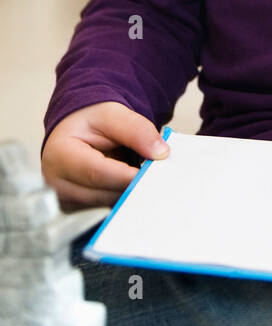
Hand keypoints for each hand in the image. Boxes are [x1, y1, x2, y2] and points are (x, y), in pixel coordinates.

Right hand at [42, 102, 169, 211]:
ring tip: (145, 182)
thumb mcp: (113, 114)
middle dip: (132, 188)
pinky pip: (104, 211)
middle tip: (158, 182)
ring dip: (128, 196)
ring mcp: (64, 200)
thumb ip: (137, 130)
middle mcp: (55, 182)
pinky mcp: (75, 210)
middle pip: (102, 195)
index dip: (128, 176)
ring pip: (105, 207)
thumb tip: (160, 153)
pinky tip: (133, 189)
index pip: (97, 173)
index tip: (155, 176)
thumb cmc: (91, 121)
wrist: (78, 129)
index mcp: (59, 154)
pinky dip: (121, 201)